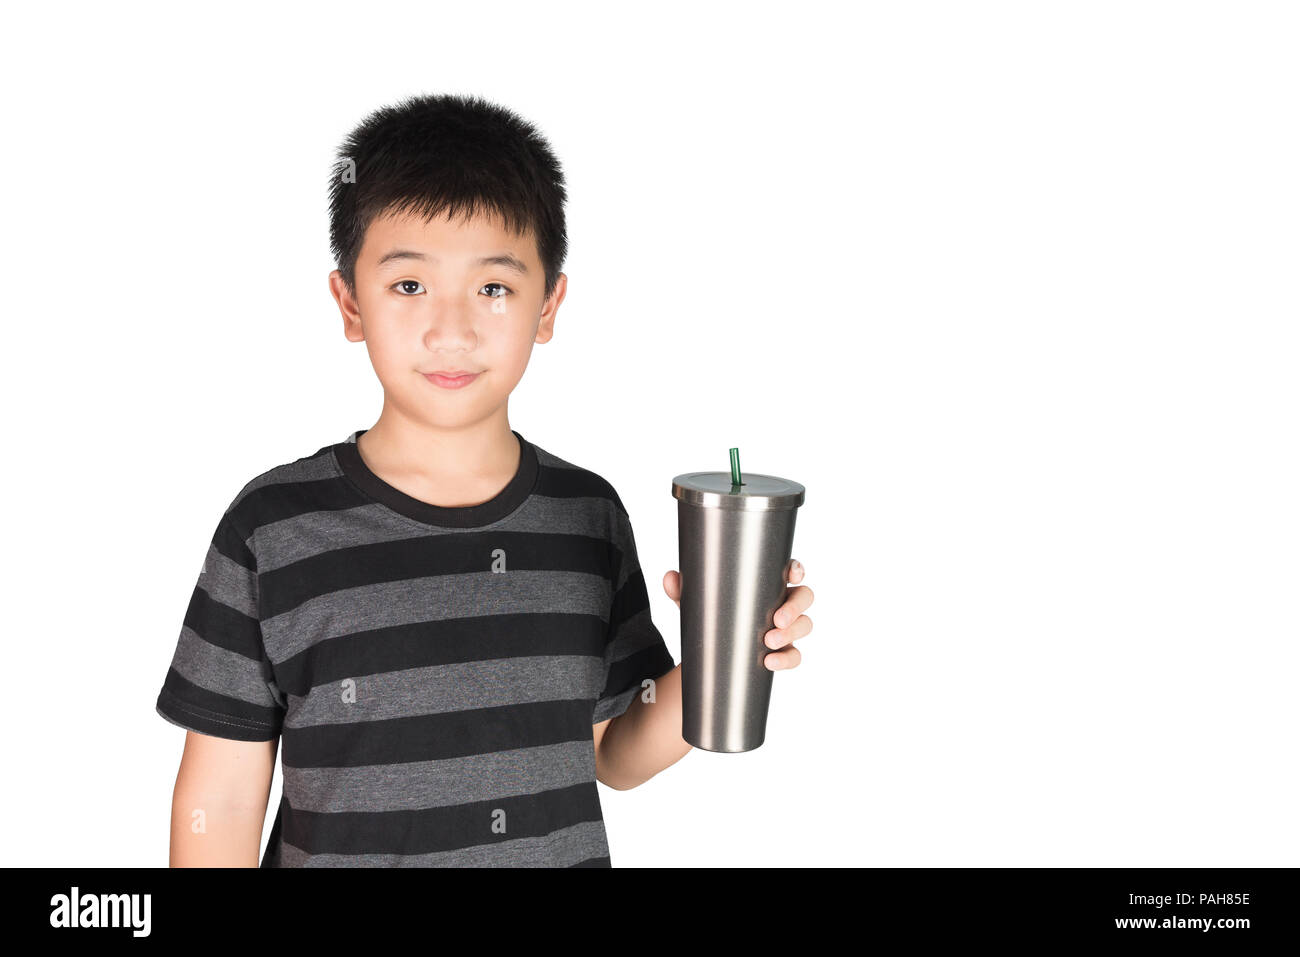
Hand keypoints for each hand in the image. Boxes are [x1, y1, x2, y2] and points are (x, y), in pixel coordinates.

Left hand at [663, 558, 812, 670]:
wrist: (710, 652)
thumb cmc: (712, 616)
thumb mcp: (697, 603)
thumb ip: (683, 590)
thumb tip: (671, 577)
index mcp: (767, 584)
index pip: (790, 571)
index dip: (797, 570)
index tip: (792, 574)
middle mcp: (782, 603)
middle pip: (805, 597)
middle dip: (795, 608)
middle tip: (776, 619)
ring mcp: (786, 629)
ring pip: (804, 626)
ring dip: (791, 633)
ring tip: (769, 642)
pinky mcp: (783, 652)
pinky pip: (795, 655)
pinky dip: (786, 659)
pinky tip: (770, 662)